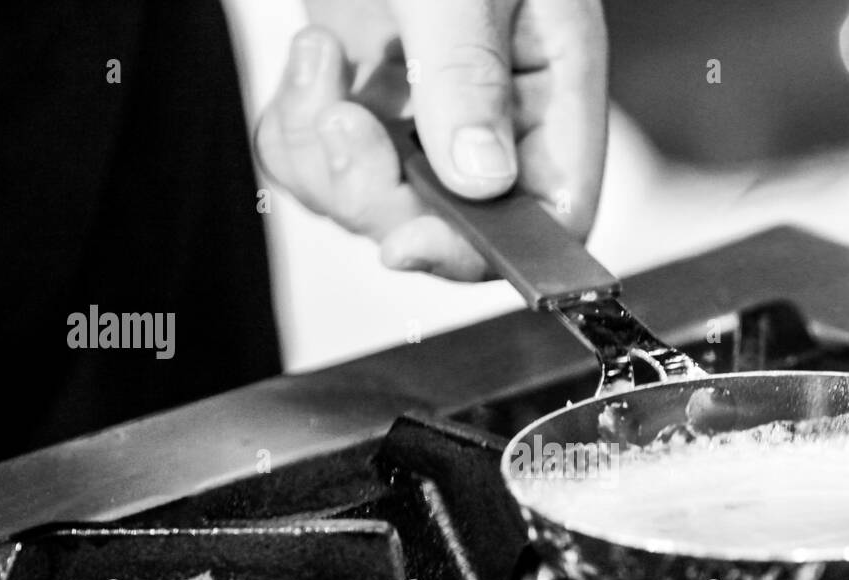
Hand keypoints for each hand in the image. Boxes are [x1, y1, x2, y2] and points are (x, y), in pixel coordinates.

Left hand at [255, 0, 607, 281]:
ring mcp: (427, 107)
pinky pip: (327, 165)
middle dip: (376, 194)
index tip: (407, 243)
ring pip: (379, 204)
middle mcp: (496, 107)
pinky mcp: (367, 96)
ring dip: (326, 159)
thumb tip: (481, 181)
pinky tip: (311, 60)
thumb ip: (470, 76)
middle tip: (344, 121)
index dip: (482, 249)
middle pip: (451, 226)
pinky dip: (297, 133)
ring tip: (322, 63)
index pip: (551, 211)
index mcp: (552, 80)